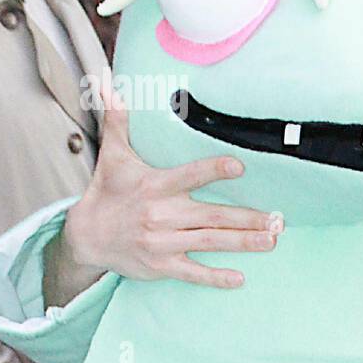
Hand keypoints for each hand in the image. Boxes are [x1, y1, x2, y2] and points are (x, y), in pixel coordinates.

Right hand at [55, 84, 280, 296]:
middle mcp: (161, 215)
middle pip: (211, 216)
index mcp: (154, 186)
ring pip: (209, 242)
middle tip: (278, 219)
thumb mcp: (113, 156)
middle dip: (246, 218)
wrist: (84, 237)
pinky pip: (192, 272)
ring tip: (272, 240)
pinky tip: (239, 279)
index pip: (189, 175)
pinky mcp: (161, 265)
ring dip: (243, 242)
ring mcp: (162, 243)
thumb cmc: (107, 193)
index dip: (213, 170)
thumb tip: (108, 83)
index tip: (240, 166)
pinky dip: (215, 278)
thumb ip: (118, 121)